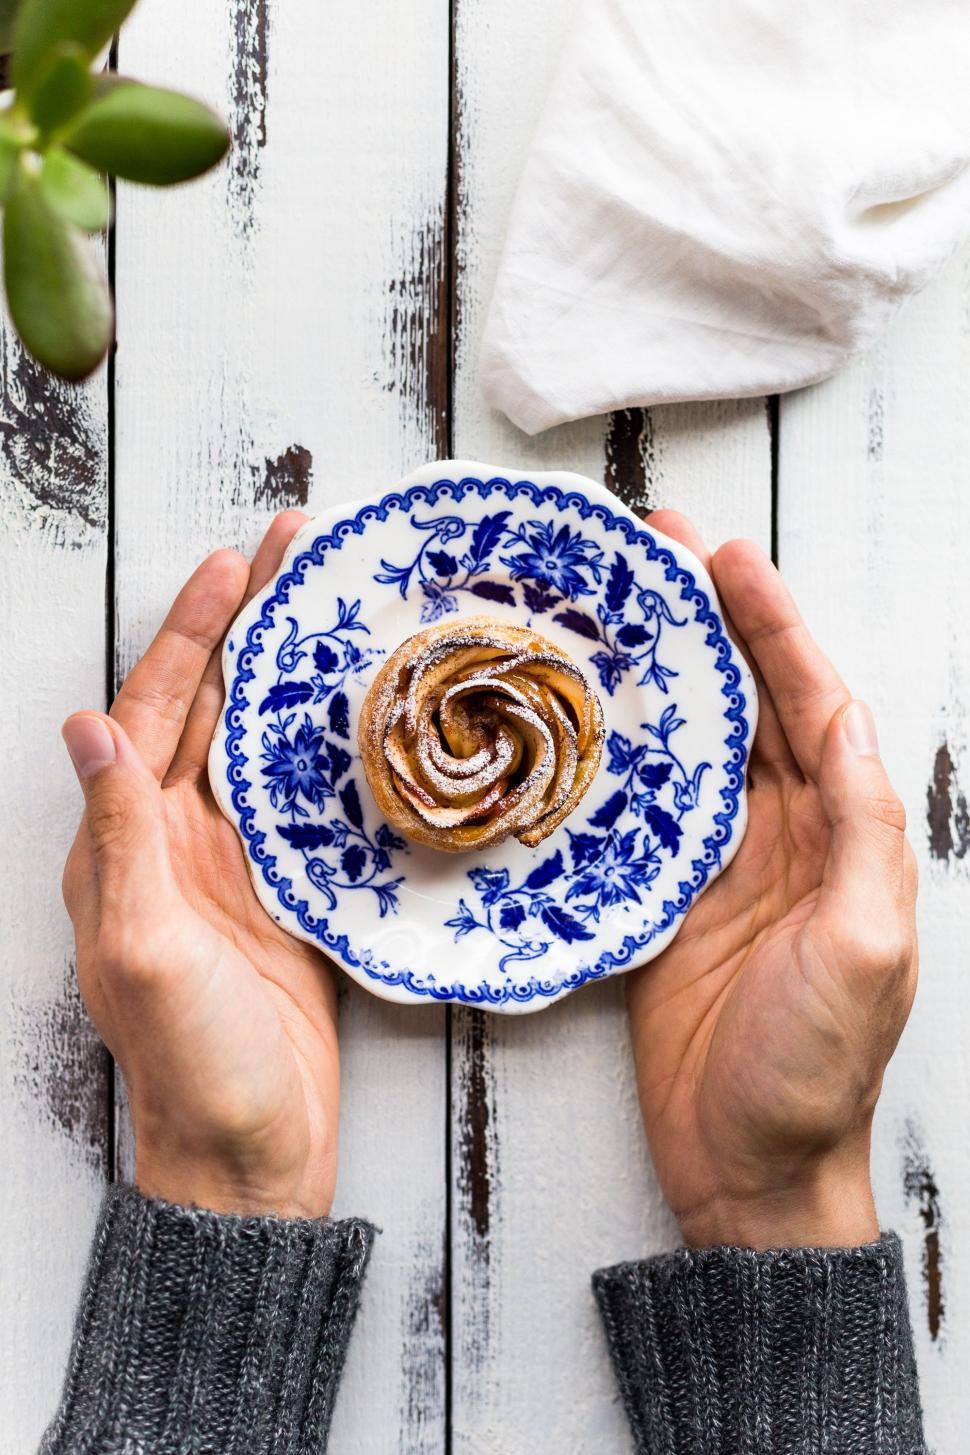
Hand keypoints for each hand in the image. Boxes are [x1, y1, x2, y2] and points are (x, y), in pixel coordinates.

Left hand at [61, 512, 339, 1218]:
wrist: (252, 1151)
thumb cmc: (190, 1064)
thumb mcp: (142, 947)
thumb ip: (119, 837)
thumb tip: (85, 727)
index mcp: (127, 843)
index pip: (154, 708)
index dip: (193, 632)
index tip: (233, 563)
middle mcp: (176, 840)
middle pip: (211, 706)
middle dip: (249, 626)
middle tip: (297, 555)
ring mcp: (236, 862)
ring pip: (262, 742)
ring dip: (291, 673)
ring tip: (334, 608)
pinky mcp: (290, 888)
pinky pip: (308, 796)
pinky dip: (331, 744)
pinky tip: (364, 708)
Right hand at [627, 514, 917, 1250]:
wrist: (745, 1168)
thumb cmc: (813, 1069)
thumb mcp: (866, 948)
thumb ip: (864, 833)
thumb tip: (850, 722)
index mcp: (845, 835)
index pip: (813, 703)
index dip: (774, 625)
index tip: (727, 559)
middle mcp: (786, 834)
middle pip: (750, 703)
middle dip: (712, 623)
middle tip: (656, 554)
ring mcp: (719, 862)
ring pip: (693, 742)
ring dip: (662, 673)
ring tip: (615, 606)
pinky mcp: (661, 895)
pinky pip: (639, 805)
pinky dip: (616, 752)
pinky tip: (583, 711)